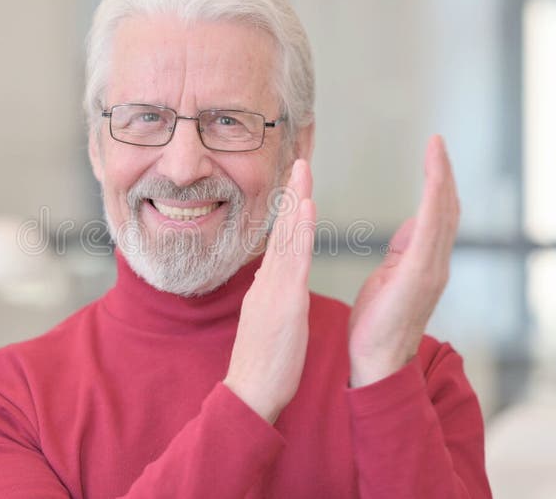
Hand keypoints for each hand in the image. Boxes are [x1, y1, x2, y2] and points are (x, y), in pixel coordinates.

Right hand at [224, 159, 316, 423]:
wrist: (250, 392)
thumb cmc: (262, 365)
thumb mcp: (267, 323)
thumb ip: (269, 297)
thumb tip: (271, 277)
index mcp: (265, 287)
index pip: (279, 241)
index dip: (287, 212)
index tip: (295, 187)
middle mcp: (266, 281)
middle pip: (281, 230)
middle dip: (291, 195)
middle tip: (299, 162)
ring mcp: (273, 289)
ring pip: (286, 237)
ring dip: (295, 201)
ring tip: (303, 171)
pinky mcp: (284, 301)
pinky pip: (294, 259)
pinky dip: (300, 230)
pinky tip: (306, 207)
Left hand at [348, 135, 460, 386]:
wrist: (375, 360)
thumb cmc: (378, 323)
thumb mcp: (389, 277)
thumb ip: (403, 251)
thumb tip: (410, 226)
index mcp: (425, 262)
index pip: (436, 215)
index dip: (437, 184)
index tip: (433, 155)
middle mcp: (436, 263)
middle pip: (446, 209)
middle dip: (444, 174)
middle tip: (438, 143)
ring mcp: (432, 269)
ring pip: (443, 214)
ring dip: (442, 179)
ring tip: (437, 150)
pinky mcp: (420, 274)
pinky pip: (430, 230)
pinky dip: (435, 200)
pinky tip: (434, 179)